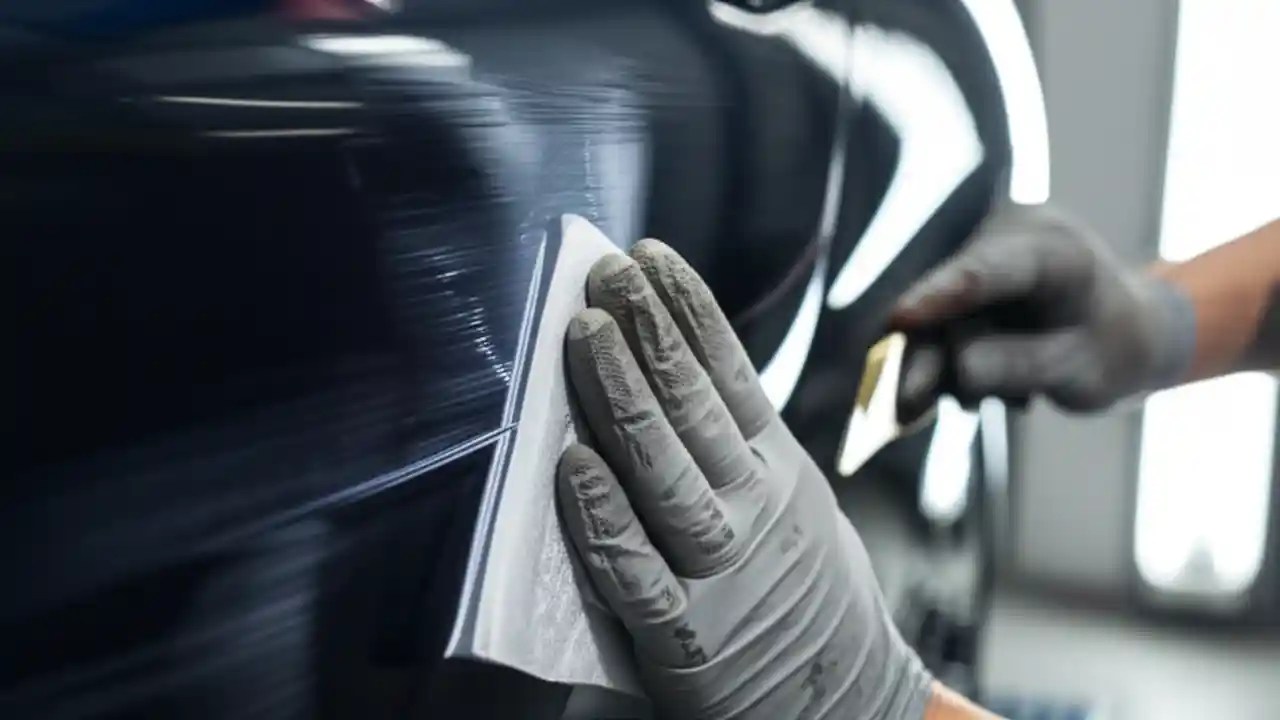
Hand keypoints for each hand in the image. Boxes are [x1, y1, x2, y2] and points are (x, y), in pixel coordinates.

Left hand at [557, 241, 931, 718]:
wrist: (851, 700)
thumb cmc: (807, 591)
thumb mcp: (796, 497)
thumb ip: (743, 442)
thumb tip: (675, 365)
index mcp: (781, 469)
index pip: (731, 373)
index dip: (688, 311)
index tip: (650, 257)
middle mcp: (755, 509)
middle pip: (694, 409)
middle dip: (647, 332)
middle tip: (606, 276)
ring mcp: (720, 573)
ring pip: (665, 473)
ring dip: (622, 396)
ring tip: (585, 332)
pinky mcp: (684, 638)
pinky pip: (636, 571)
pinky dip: (604, 517)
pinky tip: (574, 464)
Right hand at [892, 203, 1196, 413]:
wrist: (1125, 335)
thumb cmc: (1115, 349)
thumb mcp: (1084, 372)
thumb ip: (1022, 366)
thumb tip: (957, 367)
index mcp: (1054, 248)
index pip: (988, 269)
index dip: (942, 293)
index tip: (901, 318)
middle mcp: (1006, 237)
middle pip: (948, 299)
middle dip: (927, 354)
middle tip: (904, 404)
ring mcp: (979, 255)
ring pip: (937, 317)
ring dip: (943, 369)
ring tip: (1008, 399)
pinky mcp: (960, 282)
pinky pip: (939, 328)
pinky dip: (951, 368)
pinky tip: (1003, 386)